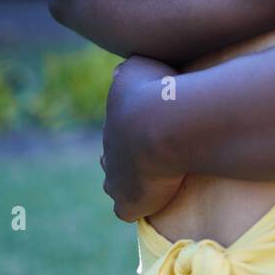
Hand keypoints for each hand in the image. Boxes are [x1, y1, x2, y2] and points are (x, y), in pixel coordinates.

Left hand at [101, 54, 184, 221]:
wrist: (164, 123)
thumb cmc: (157, 90)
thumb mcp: (139, 66)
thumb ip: (129, 71)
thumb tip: (119, 72)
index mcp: (114, 118)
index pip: (119, 126)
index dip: (134, 128)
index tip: (150, 128)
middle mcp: (109, 149)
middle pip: (113, 156)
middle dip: (129, 156)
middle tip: (151, 156)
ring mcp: (115, 178)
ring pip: (117, 183)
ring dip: (132, 181)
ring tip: (154, 181)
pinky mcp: (126, 202)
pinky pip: (129, 209)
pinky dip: (139, 206)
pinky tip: (154, 202)